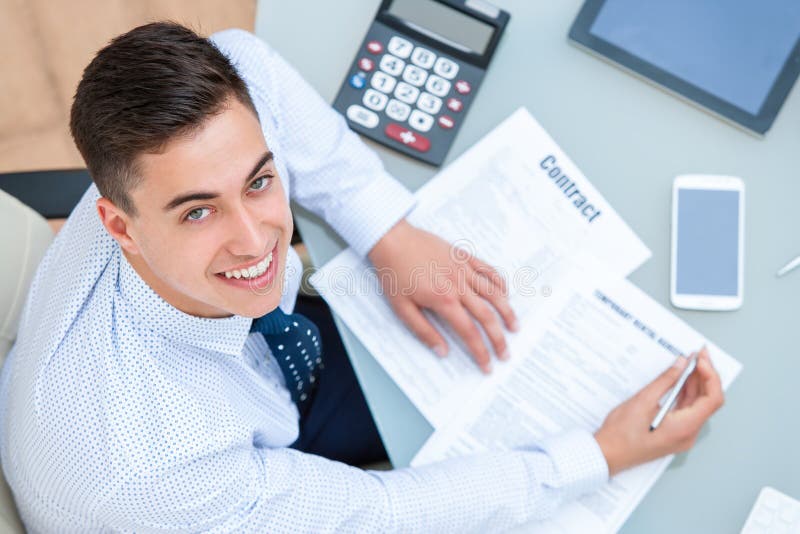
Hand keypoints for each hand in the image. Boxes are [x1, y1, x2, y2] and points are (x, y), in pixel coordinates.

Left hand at [368, 220, 517, 372]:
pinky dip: (499, 283)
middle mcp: (459, 285)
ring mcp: (464, 269)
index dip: (481, 351)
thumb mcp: (402, 308)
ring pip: (494, 293)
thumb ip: (424, 331)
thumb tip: (442, 352)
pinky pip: (488, 270)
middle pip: (487, 316)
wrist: (392, 240)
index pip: (469, 332)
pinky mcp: (464, 256)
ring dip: (507, 312)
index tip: (488, 366)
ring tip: (515, 327)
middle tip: (505, 354)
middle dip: (498, 338)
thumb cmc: (394, 274)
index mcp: (444, 300)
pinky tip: (504, 294)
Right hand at [593, 347, 723, 475]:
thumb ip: (665, 381)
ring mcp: (681, 434)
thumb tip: (681, 365)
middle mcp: (688, 433)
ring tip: (689, 363)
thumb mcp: (643, 401)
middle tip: (698, 354)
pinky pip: (686, 410)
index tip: (701, 359)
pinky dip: (685, 393)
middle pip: (707, 401)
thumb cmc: (621, 434)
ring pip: (697, 405)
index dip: (710, 376)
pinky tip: (679, 379)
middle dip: (704, 376)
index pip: (712, 399)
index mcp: (684, 428)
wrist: (607, 455)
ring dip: (695, 383)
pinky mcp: (673, 433)